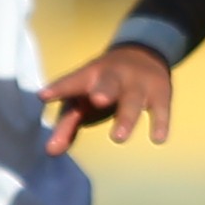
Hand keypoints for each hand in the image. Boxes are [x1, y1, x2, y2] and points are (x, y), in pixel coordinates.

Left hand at [43, 41, 176, 151]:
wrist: (144, 52)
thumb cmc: (103, 84)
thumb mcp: (84, 98)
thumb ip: (67, 124)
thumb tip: (51, 151)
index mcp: (91, 74)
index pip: (73, 81)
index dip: (59, 88)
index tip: (43, 95)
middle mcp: (115, 75)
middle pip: (109, 82)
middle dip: (104, 90)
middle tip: (97, 100)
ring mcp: (139, 83)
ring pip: (133, 99)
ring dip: (126, 117)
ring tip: (118, 137)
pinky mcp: (161, 92)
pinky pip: (161, 109)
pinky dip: (160, 123)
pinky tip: (158, 138)